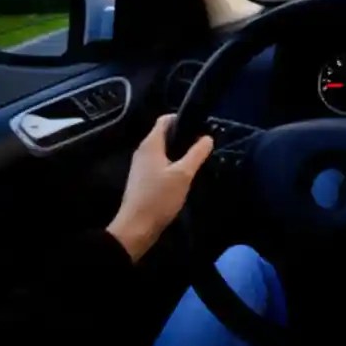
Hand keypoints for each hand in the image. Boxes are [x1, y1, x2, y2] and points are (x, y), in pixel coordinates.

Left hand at [107, 114, 212, 261]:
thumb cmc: (159, 197)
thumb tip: (208, 138)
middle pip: (165, 135)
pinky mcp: (143, 180)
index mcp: (150, 144)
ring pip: (163, 151)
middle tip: (203, 146)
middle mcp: (143, 151)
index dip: (182, 118)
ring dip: (179, 153)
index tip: (201, 127)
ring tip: (197, 160)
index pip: (165, 119)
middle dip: (184, 137)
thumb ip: (197, 153)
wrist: (137, 227)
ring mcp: (141, 166)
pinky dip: (173, 165)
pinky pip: (160, 164)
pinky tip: (184, 176)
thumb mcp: (183, 174)